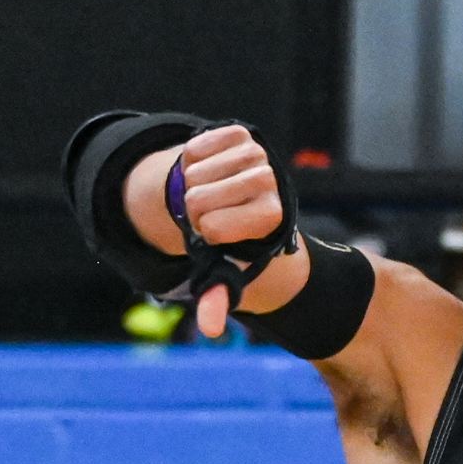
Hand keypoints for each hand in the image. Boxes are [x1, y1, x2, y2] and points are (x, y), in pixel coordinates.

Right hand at [135, 124, 282, 337]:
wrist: (237, 198)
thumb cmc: (232, 238)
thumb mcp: (225, 267)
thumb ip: (218, 297)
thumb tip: (210, 330)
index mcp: (271, 216)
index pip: (213, 227)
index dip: (206, 232)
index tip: (219, 233)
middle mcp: (269, 181)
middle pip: (198, 199)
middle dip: (195, 210)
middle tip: (210, 211)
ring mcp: (256, 154)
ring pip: (194, 173)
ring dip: (192, 185)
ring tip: (210, 191)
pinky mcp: (239, 133)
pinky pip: (193, 147)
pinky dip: (190, 161)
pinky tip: (207, 170)